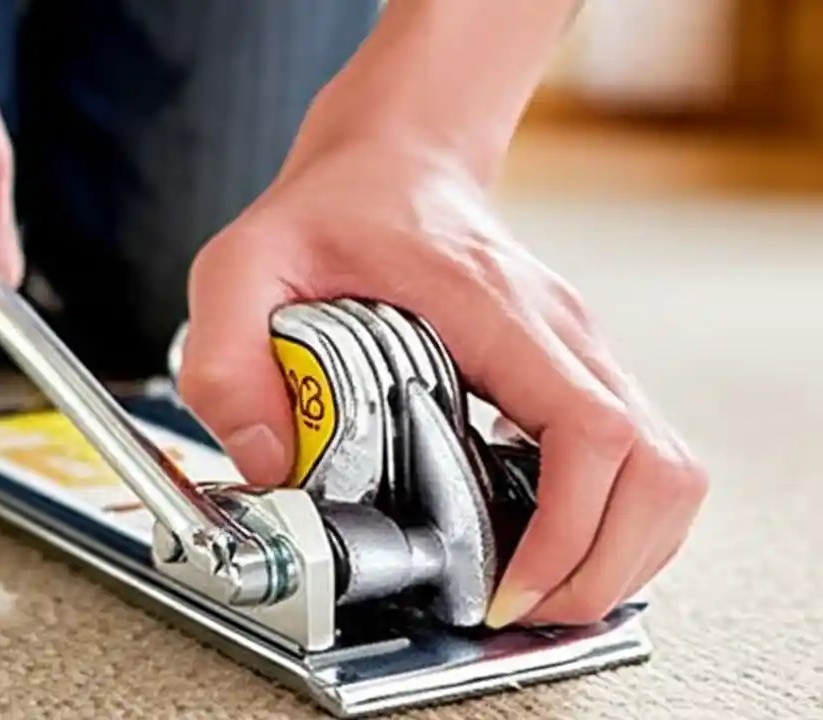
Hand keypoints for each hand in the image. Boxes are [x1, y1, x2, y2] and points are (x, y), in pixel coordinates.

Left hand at [176, 76, 708, 628]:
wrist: (395, 157)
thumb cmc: (335, 207)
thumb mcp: (243, 265)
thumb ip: (227, 360)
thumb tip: (267, 465)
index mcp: (492, 310)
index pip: (589, 432)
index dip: (568, 531)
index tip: (510, 586)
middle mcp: (559, 334)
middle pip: (657, 474)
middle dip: (601, 569)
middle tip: (521, 610)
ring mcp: (579, 353)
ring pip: (665, 476)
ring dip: (618, 555)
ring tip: (536, 593)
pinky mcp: (575, 372)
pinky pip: (637, 465)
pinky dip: (610, 524)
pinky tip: (546, 546)